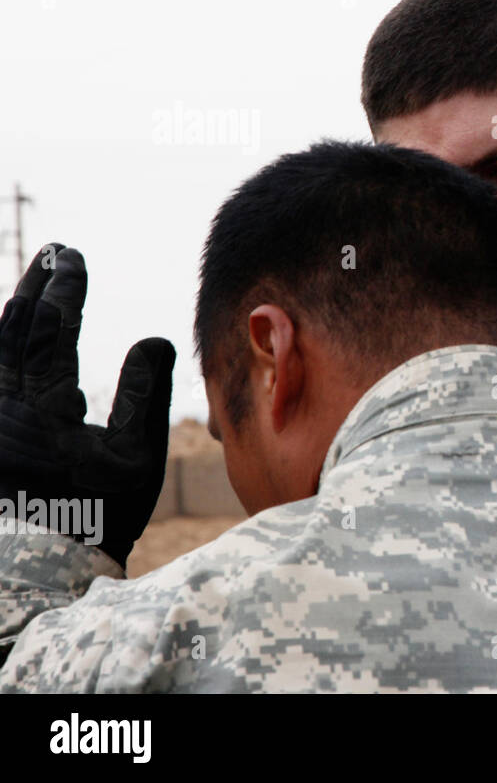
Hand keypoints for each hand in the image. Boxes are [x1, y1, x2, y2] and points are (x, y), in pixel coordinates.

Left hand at [0, 244, 174, 566]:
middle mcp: (5, 404)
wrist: (33, 569)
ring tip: (29, 286)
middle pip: (14, 328)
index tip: (73, 255)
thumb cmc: (94, 517)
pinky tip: (9, 340)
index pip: (53, 328)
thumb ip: (144, 396)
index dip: (65, 288)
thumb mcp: (136, 461)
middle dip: (34, 286)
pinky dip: (0, 349)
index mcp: (45, 405)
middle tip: (51, 253)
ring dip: (13, 312)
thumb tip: (154, 338)